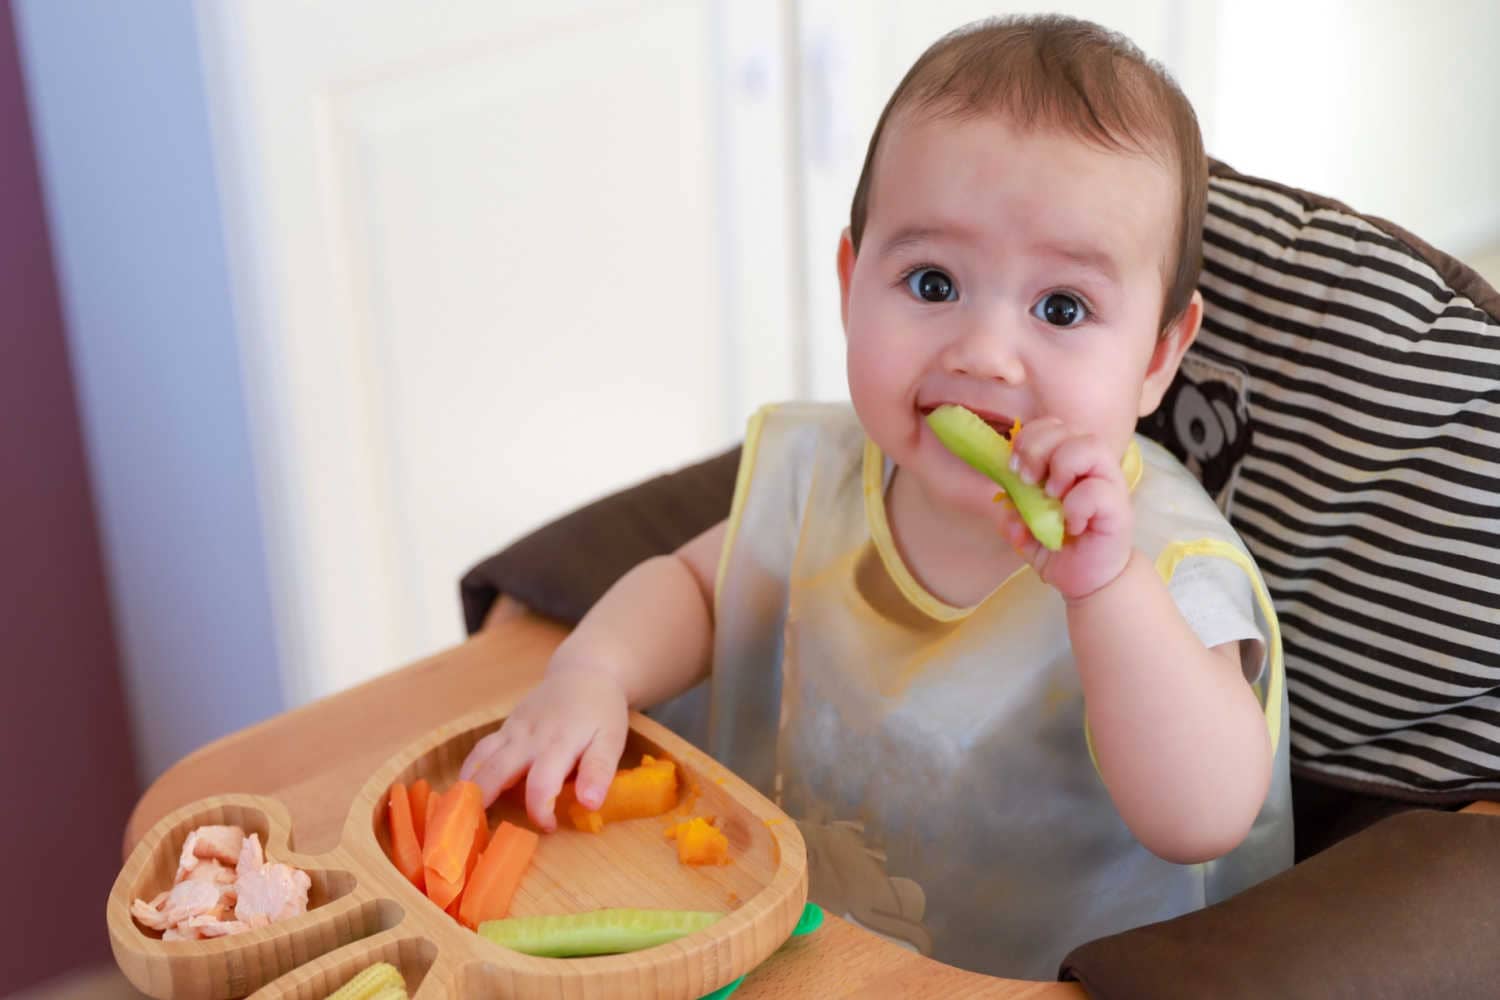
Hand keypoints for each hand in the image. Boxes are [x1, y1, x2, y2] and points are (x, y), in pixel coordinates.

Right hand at [457, 657, 628, 831]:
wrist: (584, 673)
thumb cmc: (601, 712)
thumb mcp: (611, 740)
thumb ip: (599, 771)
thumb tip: (589, 805)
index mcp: (559, 743)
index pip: (540, 785)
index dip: (540, 812)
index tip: (549, 827)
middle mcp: (529, 737)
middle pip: (497, 773)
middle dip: (485, 804)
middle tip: (479, 834)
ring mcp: (513, 730)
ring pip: (481, 759)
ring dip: (469, 789)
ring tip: (461, 817)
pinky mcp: (505, 727)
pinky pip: (480, 750)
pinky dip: (469, 771)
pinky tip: (464, 792)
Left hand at [998, 417, 1133, 600]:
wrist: (1090, 581)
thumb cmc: (1061, 548)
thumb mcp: (1026, 530)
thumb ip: (1013, 514)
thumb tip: (1005, 509)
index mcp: (1069, 463)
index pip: (1051, 427)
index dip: (1029, 438)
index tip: (1013, 468)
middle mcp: (1091, 467)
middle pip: (1067, 429)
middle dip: (1038, 448)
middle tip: (1027, 479)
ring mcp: (1108, 484)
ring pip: (1090, 446)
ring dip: (1062, 466)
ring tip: (1052, 495)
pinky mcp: (1119, 508)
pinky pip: (1097, 490)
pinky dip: (1076, 504)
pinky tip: (1071, 524)